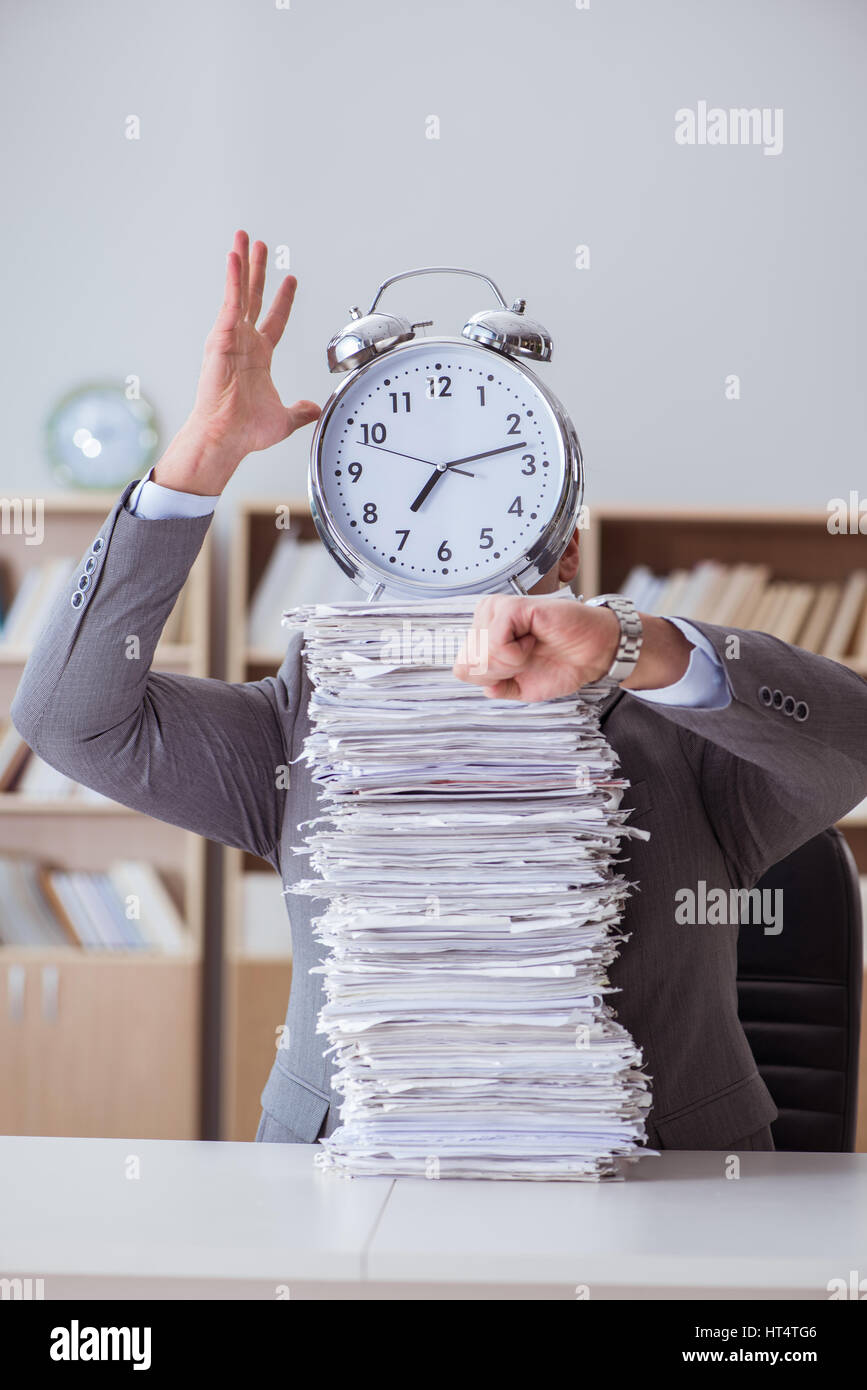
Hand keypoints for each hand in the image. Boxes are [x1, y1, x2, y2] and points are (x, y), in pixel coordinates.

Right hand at [152, 230, 320, 493]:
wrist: (227, 437)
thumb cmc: (246, 431)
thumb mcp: (286, 419)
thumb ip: (302, 410)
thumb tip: (316, 408)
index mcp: (259, 357)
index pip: (273, 320)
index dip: (283, 300)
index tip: (290, 281)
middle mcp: (244, 343)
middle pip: (253, 297)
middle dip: (258, 270)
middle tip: (261, 246)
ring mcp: (231, 338)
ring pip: (240, 292)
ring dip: (243, 264)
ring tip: (245, 239)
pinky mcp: (221, 337)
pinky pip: (230, 302)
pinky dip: (233, 279)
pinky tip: (236, 257)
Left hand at [453, 595, 691, 700]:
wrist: (592, 655)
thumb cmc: (559, 664)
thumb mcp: (519, 687)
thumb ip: (493, 686)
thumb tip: (476, 679)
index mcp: (482, 634)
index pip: (462, 668)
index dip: (491, 680)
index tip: (517, 669)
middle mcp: (485, 617)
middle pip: (468, 662)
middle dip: (500, 672)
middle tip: (528, 658)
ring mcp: (497, 609)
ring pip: (480, 653)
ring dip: (510, 663)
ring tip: (532, 648)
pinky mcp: (511, 606)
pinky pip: (496, 644)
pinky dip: (516, 654)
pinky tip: (534, 640)